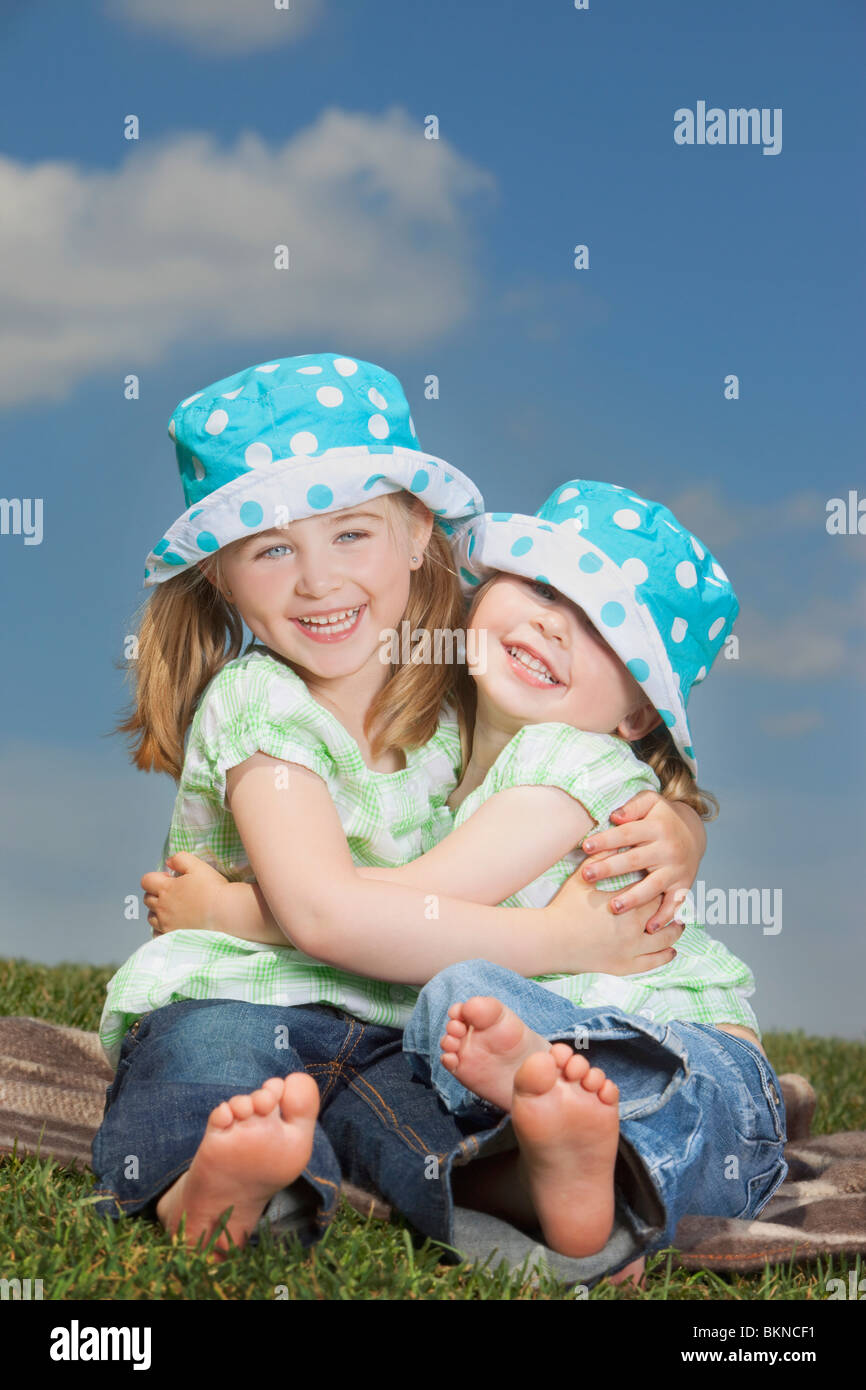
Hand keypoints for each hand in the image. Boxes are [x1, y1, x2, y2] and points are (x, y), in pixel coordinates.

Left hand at [141, 853, 228, 935]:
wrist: (225, 913)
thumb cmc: (213, 889)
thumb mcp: (198, 866)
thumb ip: (180, 859)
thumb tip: (168, 861)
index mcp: (166, 889)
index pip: (146, 881)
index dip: (156, 878)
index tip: (170, 879)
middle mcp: (162, 908)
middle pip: (147, 899)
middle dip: (156, 894)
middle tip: (174, 894)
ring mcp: (166, 924)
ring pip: (151, 918)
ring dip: (158, 912)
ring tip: (174, 910)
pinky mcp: (173, 937)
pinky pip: (157, 934)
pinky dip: (161, 929)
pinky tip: (173, 925)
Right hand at [545, 869, 683, 975]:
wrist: (551, 941)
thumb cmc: (564, 908)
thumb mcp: (583, 878)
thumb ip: (602, 857)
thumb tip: (618, 840)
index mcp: (627, 905)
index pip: (654, 891)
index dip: (659, 884)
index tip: (661, 878)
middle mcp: (635, 929)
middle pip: (662, 913)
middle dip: (668, 904)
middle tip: (673, 897)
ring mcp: (632, 951)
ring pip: (664, 940)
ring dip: (675, 931)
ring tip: (680, 924)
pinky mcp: (625, 967)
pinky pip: (653, 963)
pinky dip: (665, 956)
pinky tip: (671, 950)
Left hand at [579, 790, 703, 929]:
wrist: (694, 832)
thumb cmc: (662, 817)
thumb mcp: (651, 801)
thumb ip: (633, 806)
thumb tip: (615, 816)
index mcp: (657, 828)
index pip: (627, 834)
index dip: (606, 840)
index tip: (585, 846)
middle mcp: (668, 849)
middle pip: (635, 860)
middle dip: (610, 869)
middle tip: (587, 875)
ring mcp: (676, 870)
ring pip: (653, 886)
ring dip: (634, 898)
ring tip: (613, 906)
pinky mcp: (684, 885)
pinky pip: (674, 904)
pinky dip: (664, 917)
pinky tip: (649, 928)